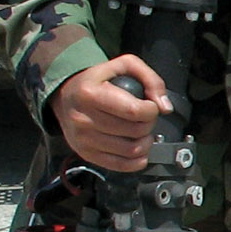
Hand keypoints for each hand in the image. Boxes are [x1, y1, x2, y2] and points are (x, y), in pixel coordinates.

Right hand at [53, 55, 168, 171]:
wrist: (66, 96)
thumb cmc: (98, 80)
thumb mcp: (124, 65)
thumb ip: (151, 79)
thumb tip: (165, 107)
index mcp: (90, 94)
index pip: (133, 111)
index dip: (151, 110)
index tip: (149, 106)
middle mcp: (83, 119)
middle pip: (135, 131)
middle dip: (149, 124)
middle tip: (145, 118)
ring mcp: (83, 139)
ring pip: (131, 150)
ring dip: (145, 142)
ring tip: (142, 131)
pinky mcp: (86, 154)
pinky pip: (121, 165)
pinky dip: (137, 160)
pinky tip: (139, 148)